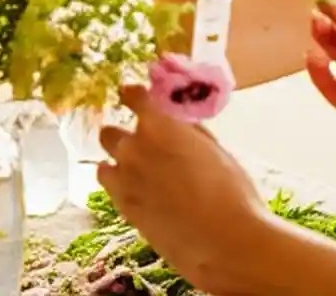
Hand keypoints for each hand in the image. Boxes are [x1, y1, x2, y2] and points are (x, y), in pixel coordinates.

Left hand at [97, 84, 273, 292]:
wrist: (224, 240)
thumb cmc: (231, 191)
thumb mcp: (215, 149)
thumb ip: (188, 131)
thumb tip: (178, 123)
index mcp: (159, 125)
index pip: (132, 96)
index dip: (133, 95)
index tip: (135, 96)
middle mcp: (134, 148)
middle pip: (110, 132)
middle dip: (124, 134)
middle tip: (143, 142)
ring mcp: (124, 180)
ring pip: (105, 163)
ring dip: (118, 162)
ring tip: (139, 171)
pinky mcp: (122, 208)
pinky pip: (111, 188)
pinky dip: (120, 185)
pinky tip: (141, 192)